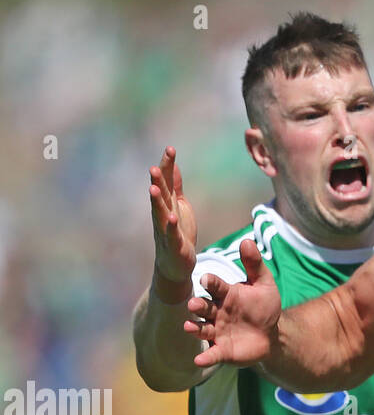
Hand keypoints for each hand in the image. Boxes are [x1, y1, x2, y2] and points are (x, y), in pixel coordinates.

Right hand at [149, 146, 196, 299]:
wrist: (176, 265)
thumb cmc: (178, 233)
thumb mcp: (179, 206)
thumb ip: (175, 187)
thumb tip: (172, 165)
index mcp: (167, 203)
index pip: (166, 181)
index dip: (167, 165)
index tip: (170, 148)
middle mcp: (163, 214)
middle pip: (160, 195)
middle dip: (157, 181)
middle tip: (153, 166)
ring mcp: (166, 230)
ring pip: (160, 213)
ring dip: (156, 201)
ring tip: (154, 187)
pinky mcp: (174, 246)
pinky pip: (171, 235)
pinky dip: (171, 226)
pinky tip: (172, 218)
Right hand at [186, 239, 280, 367]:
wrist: (271, 334)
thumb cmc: (265, 307)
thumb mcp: (264, 284)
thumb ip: (254, 265)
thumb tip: (246, 240)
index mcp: (225, 293)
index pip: (215, 285)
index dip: (210, 282)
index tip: (205, 279)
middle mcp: (216, 311)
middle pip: (203, 307)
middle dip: (197, 306)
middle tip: (192, 305)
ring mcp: (217, 331)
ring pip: (202, 328)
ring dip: (194, 328)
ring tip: (188, 327)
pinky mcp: (221, 350)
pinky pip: (212, 353)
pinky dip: (205, 357)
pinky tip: (198, 360)